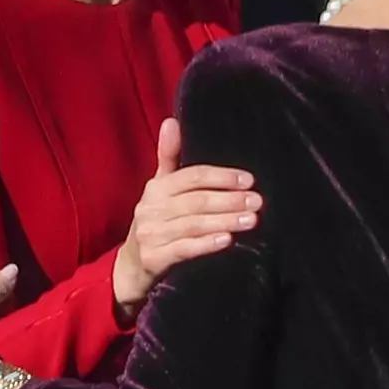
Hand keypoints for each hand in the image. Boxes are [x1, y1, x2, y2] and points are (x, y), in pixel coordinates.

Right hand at [111, 118, 260, 317]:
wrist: (131, 267)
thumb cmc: (155, 222)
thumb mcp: (159, 189)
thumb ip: (169, 156)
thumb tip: (172, 121)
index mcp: (157, 188)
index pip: (193, 176)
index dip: (222, 176)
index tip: (248, 180)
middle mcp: (151, 208)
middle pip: (196, 200)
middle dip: (229, 200)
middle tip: (257, 201)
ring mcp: (151, 234)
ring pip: (193, 224)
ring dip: (224, 221)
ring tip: (250, 220)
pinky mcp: (154, 259)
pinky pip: (183, 249)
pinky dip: (206, 244)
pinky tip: (227, 241)